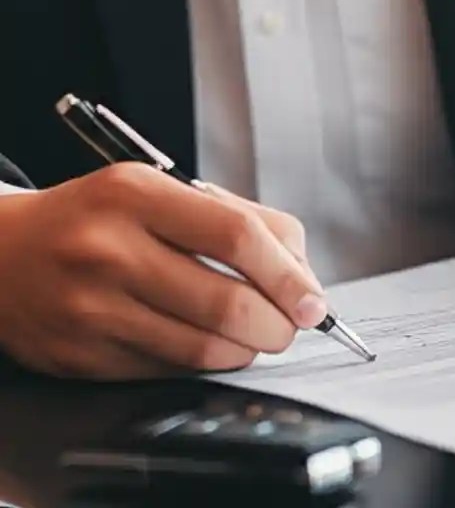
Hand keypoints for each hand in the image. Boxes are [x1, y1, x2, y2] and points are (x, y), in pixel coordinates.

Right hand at [0, 163, 325, 378]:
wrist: (2, 254)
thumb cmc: (99, 219)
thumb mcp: (161, 191)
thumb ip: (240, 220)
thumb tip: (304, 275)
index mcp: (136, 195)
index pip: (239, 237)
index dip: (290, 275)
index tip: (314, 300)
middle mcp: (109, 250)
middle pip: (230, 304)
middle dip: (279, 325)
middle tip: (290, 325)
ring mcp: (91, 308)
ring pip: (207, 349)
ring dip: (248, 349)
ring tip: (252, 334)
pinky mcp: (82, 356)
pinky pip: (172, 371)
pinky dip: (206, 363)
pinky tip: (204, 343)